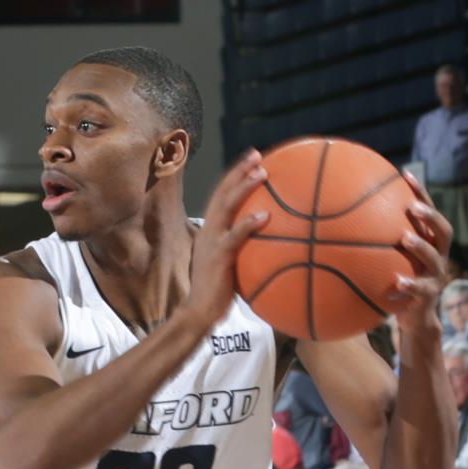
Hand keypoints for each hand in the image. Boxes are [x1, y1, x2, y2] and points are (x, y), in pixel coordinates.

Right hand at [187, 150, 272, 329]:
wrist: (199, 313)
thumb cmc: (217, 293)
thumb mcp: (230, 265)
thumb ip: (243, 250)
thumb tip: (268, 242)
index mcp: (210, 231)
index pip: (221, 197)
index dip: (235, 176)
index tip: (252, 161)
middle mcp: (208, 231)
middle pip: (222, 193)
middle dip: (239, 171)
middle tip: (257, 154)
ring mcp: (212, 243)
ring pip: (226, 207)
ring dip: (244, 187)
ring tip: (263, 173)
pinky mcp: (217, 257)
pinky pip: (234, 237)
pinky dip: (248, 224)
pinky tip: (265, 215)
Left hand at [384, 177, 451, 331]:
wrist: (414, 319)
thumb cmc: (397, 285)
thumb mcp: (389, 263)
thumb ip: (376, 245)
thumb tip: (341, 225)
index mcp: (428, 244)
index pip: (428, 213)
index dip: (420, 193)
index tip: (404, 174)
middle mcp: (437, 257)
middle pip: (443, 231)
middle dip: (430, 216)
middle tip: (413, 207)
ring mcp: (435, 277)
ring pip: (435, 258)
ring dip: (421, 247)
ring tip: (406, 238)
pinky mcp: (429, 297)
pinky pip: (421, 290)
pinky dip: (409, 285)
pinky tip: (396, 282)